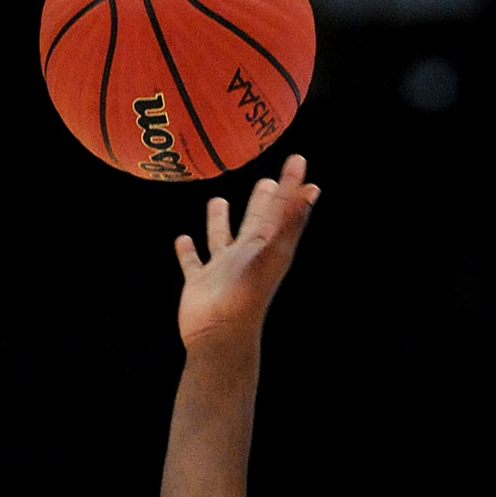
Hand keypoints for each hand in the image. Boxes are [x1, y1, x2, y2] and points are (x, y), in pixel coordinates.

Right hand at [175, 154, 319, 348]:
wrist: (221, 335)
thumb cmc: (248, 291)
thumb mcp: (271, 247)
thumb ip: (288, 216)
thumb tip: (312, 188)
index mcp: (268, 247)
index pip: (282, 209)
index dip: (291, 186)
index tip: (298, 161)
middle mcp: (247, 256)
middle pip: (256, 222)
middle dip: (262, 202)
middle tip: (266, 181)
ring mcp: (223, 270)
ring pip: (222, 239)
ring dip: (220, 221)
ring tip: (218, 199)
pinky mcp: (200, 283)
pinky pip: (193, 262)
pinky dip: (188, 251)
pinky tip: (182, 238)